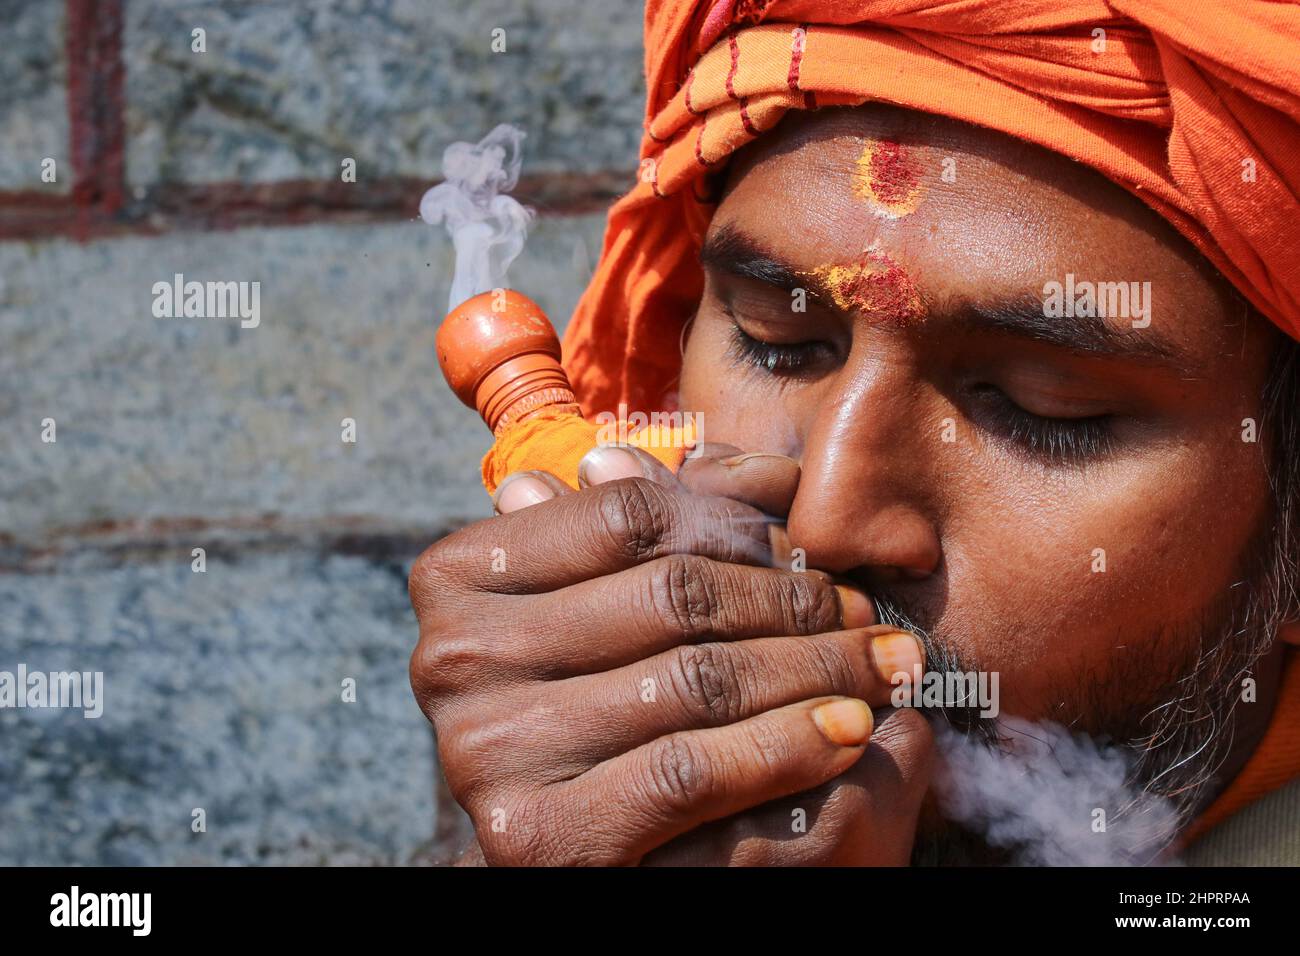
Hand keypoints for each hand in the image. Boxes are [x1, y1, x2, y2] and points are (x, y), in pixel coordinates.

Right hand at [410, 443, 932, 864]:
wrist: (571, 853)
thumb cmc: (602, 708)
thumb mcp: (624, 602)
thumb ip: (682, 525)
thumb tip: (767, 472)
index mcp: (460, 575)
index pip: (627, 514)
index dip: (738, 525)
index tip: (808, 547)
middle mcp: (453, 656)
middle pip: (670, 594)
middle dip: (792, 599)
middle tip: (865, 612)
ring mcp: (486, 748)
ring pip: (694, 679)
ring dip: (814, 670)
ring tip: (880, 667)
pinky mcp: (535, 835)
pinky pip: (690, 768)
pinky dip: (786, 746)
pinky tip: (847, 732)